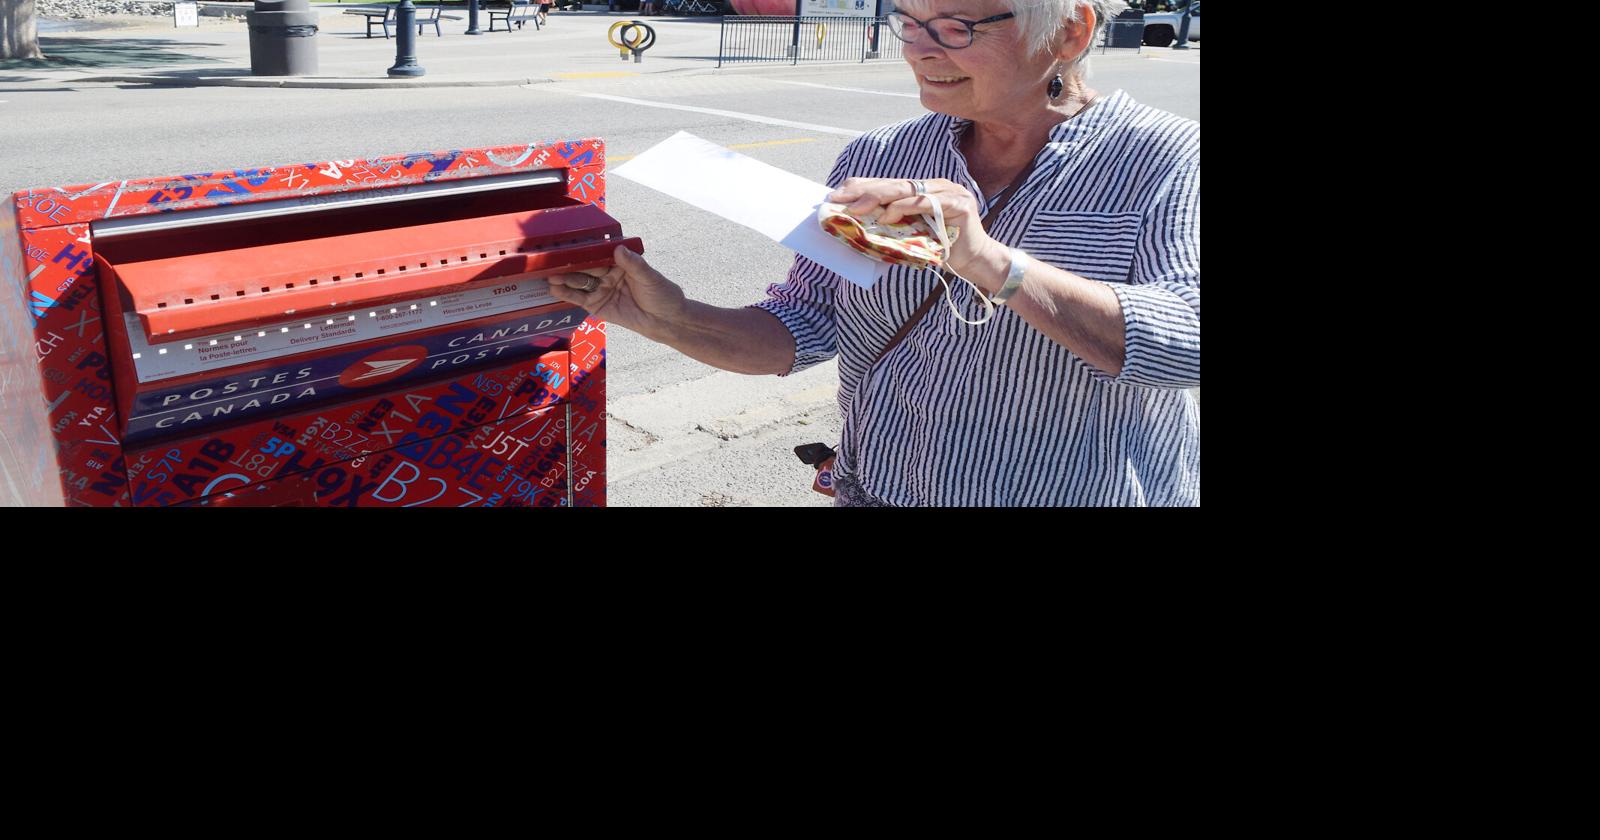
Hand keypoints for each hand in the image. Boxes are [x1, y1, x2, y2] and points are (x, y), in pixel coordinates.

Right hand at [547, 245, 686, 336]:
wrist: (666, 322)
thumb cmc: (662, 295)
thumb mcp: (649, 277)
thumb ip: (633, 264)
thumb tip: (619, 249)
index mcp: (619, 262)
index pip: (598, 254)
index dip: (584, 251)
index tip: (568, 245)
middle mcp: (608, 274)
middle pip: (585, 268)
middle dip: (569, 265)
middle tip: (552, 262)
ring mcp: (601, 290)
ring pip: (580, 283)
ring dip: (564, 280)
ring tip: (550, 276)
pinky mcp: (597, 306)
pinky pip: (580, 299)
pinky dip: (567, 294)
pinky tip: (555, 290)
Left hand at [828, 177, 1006, 278]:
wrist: (975, 263)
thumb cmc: (941, 250)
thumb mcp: (910, 236)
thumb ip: (891, 226)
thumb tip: (856, 226)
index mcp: (921, 190)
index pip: (887, 184)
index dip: (861, 187)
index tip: (835, 195)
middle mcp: (934, 185)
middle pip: (894, 184)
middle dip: (863, 191)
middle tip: (839, 199)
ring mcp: (948, 191)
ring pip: (907, 189)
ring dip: (879, 198)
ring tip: (857, 208)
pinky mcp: (959, 203)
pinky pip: (926, 202)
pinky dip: (905, 208)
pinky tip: (888, 215)